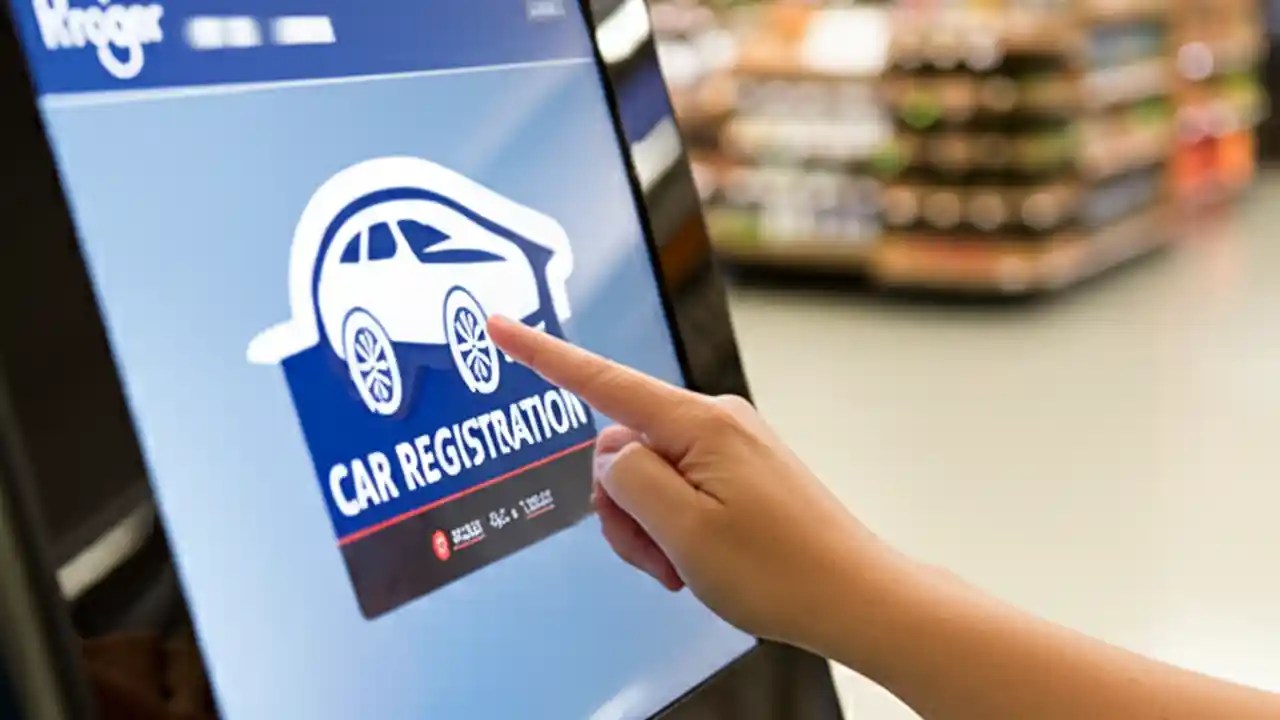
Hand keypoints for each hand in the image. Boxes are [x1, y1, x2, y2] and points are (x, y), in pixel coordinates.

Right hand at [488, 317, 889, 651]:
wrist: (855, 597)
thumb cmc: (779, 571)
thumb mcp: (682, 532)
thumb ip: (629, 480)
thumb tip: (613, 454)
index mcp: (700, 424)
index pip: (602, 382)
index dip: (543, 356)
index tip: (500, 325)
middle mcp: (715, 421)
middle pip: (621, 450)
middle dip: (621, 510)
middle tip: (660, 559)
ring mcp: (730, 444)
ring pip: (647, 477)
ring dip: (648, 528)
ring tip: (683, 567)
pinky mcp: (739, 468)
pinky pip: (678, 488)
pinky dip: (672, 528)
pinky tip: (697, 560)